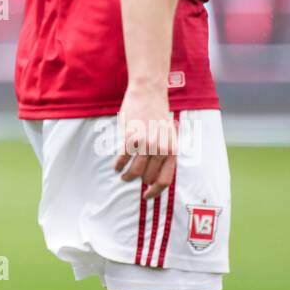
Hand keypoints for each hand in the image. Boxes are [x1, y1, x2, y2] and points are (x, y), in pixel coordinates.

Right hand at [113, 85, 176, 199]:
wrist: (149, 93)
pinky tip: (116, 166)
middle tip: (131, 179)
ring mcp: (146, 143)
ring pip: (134, 171)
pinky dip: (118, 165)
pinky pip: (123, 158)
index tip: (146, 196)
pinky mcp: (131, 137)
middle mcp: (160, 149)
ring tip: (123, 176)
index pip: (164, 180)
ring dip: (127, 176)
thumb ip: (165, 153)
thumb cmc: (158, 114)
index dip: (154, 192)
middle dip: (139, 181)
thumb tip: (154, 175)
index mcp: (172, 150)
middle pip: (147, 177)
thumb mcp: (169, 135)